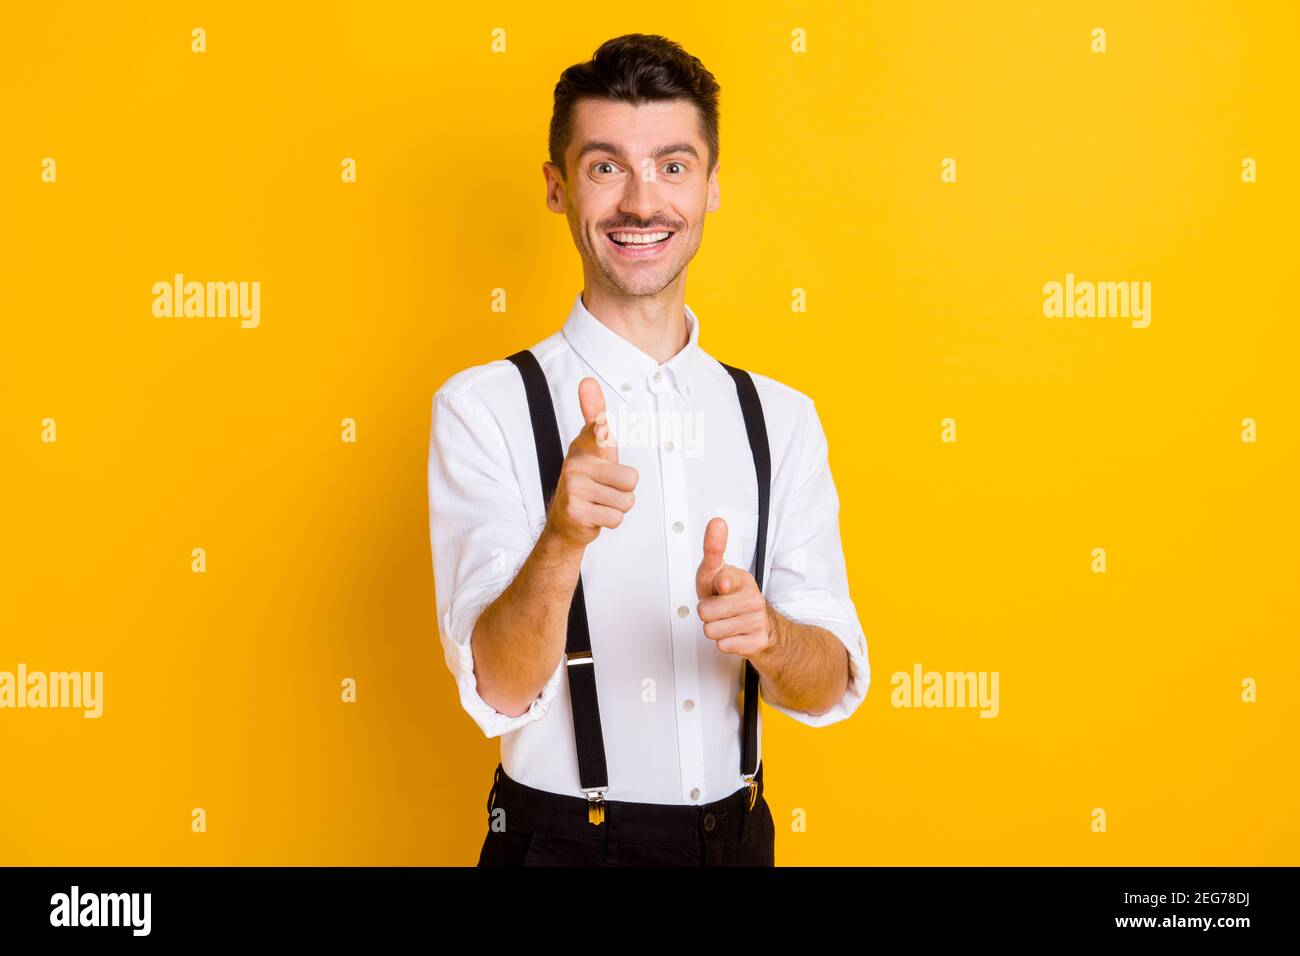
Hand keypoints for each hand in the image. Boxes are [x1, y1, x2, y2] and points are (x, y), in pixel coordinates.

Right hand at [544, 377, 638, 548]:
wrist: (565, 519)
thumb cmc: (588, 478)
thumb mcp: (596, 446)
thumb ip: (595, 415)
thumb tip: (587, 381)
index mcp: (584, 446)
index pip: (597, 433)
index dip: (602, 431)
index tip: (602, 426)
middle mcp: (576, 464)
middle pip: (631, 478)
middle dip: (625, 490)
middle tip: (606, 489)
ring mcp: (574, 488)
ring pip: (626, 500)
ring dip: (618, 506)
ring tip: (601, 502)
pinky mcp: (576, 512)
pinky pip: (616, 517)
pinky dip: (610, 520)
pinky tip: (595, 515)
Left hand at [695, 516, 773, 658]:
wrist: (758, 625)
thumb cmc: (728, 597)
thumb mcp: (714, 572)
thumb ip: (713, 550)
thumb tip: (717, 522)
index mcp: (742, 578)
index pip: (723, 579)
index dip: (719, 584)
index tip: (721, 584)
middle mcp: (752, 598)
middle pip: (705, 612)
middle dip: (706, 612)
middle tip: (717, 608)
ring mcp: (756, 620)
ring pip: (711, 631)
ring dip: (714, 628)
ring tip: (725, 620)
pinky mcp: (757, 642)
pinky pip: (722, 646)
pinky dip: (724, 642)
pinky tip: (734, 633)